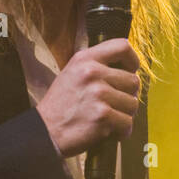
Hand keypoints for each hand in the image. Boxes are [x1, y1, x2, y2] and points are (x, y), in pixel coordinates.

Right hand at [36, 38, 140, 157]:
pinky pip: (128, 123)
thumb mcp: (73, 73)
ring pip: (133, 103)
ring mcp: (98, 94)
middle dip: (127, 96)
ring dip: (124, 114)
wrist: (45, 132)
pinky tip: (107, 131)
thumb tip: (129, 69)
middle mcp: (92, 73)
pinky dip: (121, 131)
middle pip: (133, 81)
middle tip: (112, 105)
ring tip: (106, 118)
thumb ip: (97, 66)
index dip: (133, 60)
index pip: (122, 46)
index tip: (131, 71)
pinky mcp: (103, 115)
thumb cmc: (61, 106)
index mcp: (85, 59)